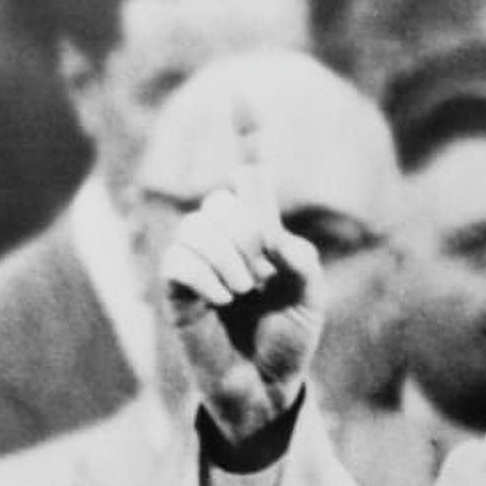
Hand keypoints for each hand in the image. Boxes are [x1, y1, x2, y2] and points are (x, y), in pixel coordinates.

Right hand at [160, 105, 323, 442]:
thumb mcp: (311, 296)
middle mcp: (224, 240)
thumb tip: (267, 233)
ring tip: (244, 293)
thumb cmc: (289, 340)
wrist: (269, 388)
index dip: (247, 136)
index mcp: (260, 234)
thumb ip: (300, 257)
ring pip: (199, 226)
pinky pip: (180, 257)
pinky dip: (208, 276)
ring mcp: (197, 262)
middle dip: (251, 239)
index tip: (242, 97)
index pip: (250, 176)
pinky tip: (222, 298)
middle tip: (262, 281)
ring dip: (231, 260)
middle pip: (224, 203)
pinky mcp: (174, 288)